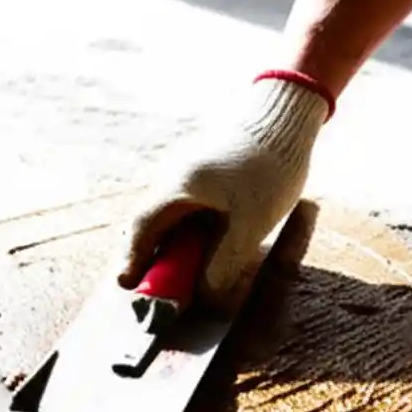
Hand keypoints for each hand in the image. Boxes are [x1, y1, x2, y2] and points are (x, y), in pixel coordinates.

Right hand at [117, 75, 328, 308]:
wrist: (284, 117)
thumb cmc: (269, 170)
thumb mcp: (251, 223)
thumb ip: (226, 261)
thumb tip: (206, 294)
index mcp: (178, 187)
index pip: (143, 228)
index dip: (133, 259)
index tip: (127, 284)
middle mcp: (174, 175)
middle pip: (149, 220)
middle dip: (148, 253)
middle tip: (148, 281)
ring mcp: (187, 168)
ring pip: (168, 211)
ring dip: (168, 240)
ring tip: (176, 268)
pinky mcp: (204, 166)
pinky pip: (184, 202)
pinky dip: (184, 226)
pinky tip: (200, 240)